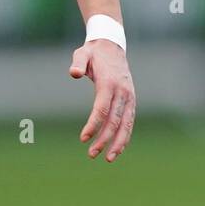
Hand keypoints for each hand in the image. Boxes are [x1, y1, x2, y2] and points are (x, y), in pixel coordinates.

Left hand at [69, 40, 135, 162]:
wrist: (112, 46)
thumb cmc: (93, 53)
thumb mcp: (82, 53)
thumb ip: (78, 63)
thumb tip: (73, 73)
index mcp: (110, 83)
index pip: (102, 108)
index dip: (93, 125)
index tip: (83, 138)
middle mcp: (123, 91)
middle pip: (115, 120)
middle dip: (104, 139)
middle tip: (91, 154)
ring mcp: (129, 97)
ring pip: (126, 124)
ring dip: (118, 143)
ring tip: (108, 159)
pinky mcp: (131, 100)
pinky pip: (129, 121)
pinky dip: (125, 136)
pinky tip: (118, 149)